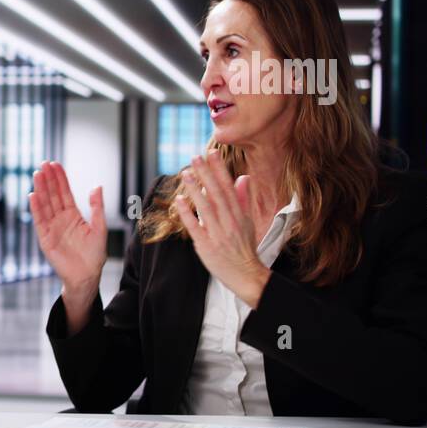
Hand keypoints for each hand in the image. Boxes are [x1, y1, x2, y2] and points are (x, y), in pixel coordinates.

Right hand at [30, 161, 106, 295]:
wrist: (86, 276)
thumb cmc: (94, 255)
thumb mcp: (100, 228)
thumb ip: (97, 208)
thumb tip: (97, 186)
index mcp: (73, 215)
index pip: (64, 193)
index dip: (60, 179)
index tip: (55, 164)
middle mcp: (60, 219)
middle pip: (52, 195)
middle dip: (48, 180)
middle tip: (43, 164)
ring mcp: (51, 228)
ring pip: (45, 205)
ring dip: (40, 189)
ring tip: (37, 174)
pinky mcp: (45, 238)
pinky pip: (39, 221)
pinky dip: (36, 208)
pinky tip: (33, 195)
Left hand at [174, 151, 272, 307]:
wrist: (245, 273)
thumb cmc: (244, 247)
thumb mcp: (248, 221)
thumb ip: (243, 199)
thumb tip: (243, 177)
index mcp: (239, 214)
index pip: (228, 187)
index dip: (219, 170)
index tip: (211, 153)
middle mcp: (229, 221)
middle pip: (217, 193)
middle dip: (206, 174)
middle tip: (195, 157)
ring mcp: (218, 233)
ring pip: (206, 207)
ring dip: (196, 189)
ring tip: (186, 173)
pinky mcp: (206, 245)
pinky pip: (195, 226)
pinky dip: (187, 213)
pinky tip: (179, 200)